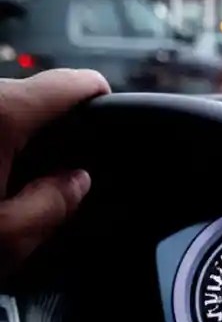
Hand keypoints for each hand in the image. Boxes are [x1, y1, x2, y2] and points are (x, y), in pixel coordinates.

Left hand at [0, 69, 109, 278]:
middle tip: (48, 181)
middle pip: (38, 98)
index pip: (78, 83)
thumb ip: (55, 204)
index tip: (112, 127)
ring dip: (13, 140)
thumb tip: (75, 182)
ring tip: (6, 187)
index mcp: (5, 113)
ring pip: (6, 110)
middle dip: (51, 135)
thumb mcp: (6, 238)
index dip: (104, 103)